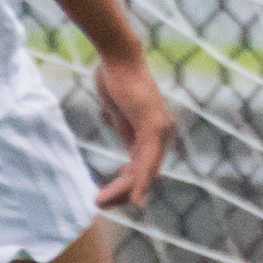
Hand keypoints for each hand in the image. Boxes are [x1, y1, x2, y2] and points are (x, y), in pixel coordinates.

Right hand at [92, 51, 174, 208]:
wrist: (118, 57)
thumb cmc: (116, 80)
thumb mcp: (118, 112)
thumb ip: (124, 129)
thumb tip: (125, 145)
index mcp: (155, 132)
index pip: (142, 167)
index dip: (124, 185)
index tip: (104, 196)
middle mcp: (163, 133)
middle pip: (145, 174)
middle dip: (121, 192)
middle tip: (98, 204)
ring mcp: (160, 130)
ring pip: (145, 171)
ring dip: (124, 190)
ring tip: (101, 202)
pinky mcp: (153, 125)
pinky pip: (147, 159)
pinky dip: (140, 180)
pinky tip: (134, 198)